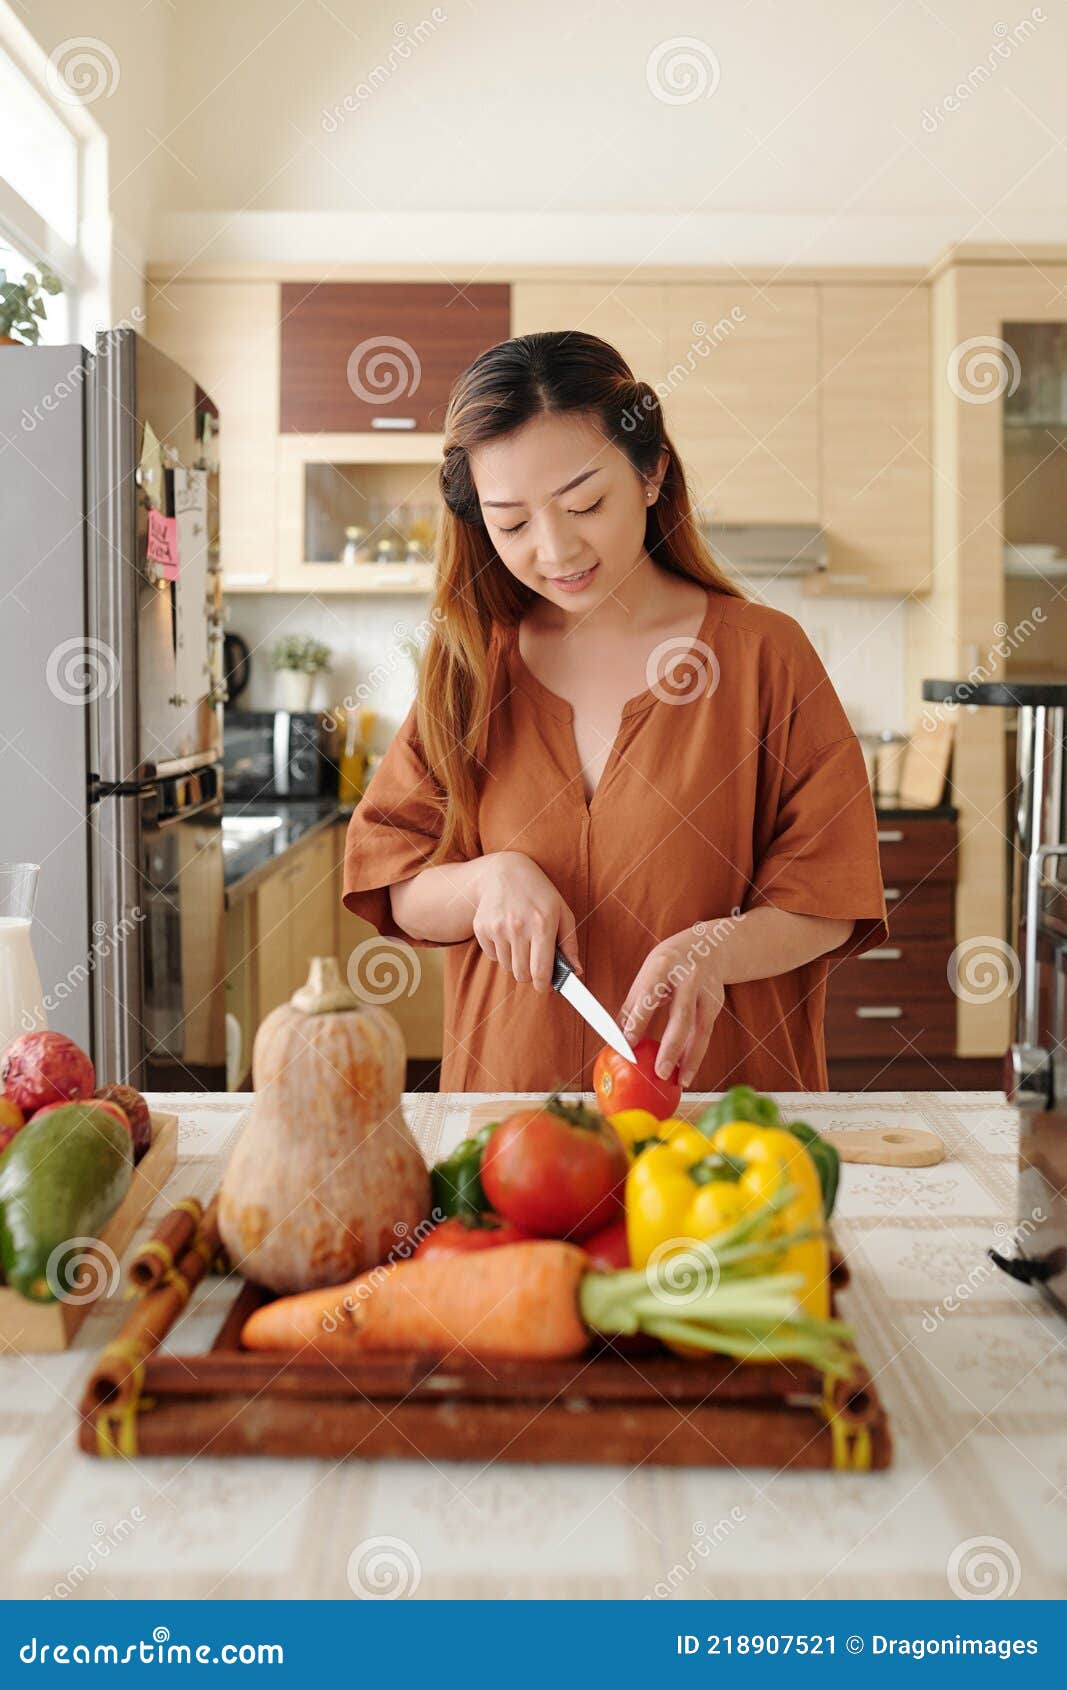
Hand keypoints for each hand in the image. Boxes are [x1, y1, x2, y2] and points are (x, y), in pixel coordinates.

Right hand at [473, 852, 581, 991]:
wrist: (505, 872)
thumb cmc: (540, 894)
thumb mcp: (562, 912)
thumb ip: (570, 944)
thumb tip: (576, 972)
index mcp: (542, 924)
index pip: (540, 971)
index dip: (543, 985)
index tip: (544, 986)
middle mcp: (518, 927)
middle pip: (522, 974)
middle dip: (530, 975)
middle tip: (534, 963)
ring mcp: (497, 927)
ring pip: (507, 967)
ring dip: (515, 962)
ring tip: (521, 942)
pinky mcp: (481, 928)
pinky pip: (492, 956)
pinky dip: (500, 952)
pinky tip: (507, 934)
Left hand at [618, 924, 725, 1087]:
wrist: (707, 946)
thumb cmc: (668, 965)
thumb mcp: (647, 975)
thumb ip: (633, 1006)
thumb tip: (614, 1038)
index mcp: (663, 966)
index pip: (650, 997)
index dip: (638, 1021)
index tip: (626, 1045)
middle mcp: (689, 978)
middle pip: (682, 1016)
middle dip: (671, 1046)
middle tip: (660, 1072)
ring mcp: (707, 991)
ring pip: (701, 1029)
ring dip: (692, 1058)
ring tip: (681, 1081)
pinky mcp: (717, 1003)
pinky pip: (706, 1033)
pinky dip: (696, 1054)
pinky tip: (687, 1071)